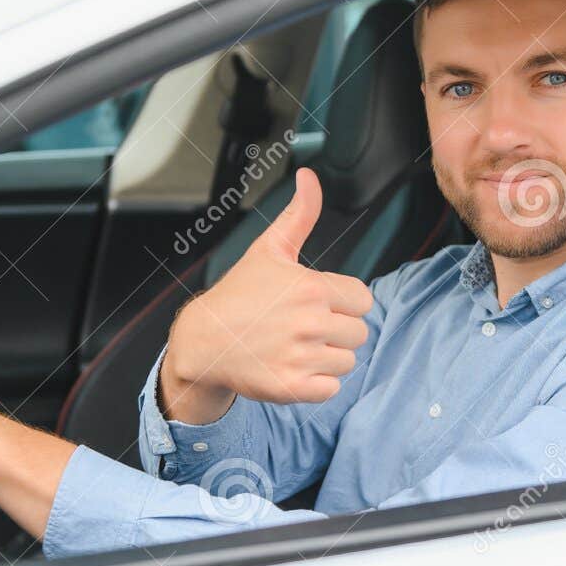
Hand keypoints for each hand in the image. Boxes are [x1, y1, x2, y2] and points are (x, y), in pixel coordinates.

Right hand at [161, 167, 373, 421]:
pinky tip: (292, 367)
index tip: (315, 304)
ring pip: (347, 362)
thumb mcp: (269, 250)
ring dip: (326, 358)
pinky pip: (332, 389)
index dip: (342, 303)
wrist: (203, 341)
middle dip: (335, 331)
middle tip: (300, 327)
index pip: (362, 300)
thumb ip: (300, 214)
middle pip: (358, 333)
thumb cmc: (239, 295)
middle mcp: (309, 322)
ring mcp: (301, 357)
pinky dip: (316, 384)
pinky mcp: (293, 387)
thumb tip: (309, 176)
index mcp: (312, 288)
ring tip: (295, 347)